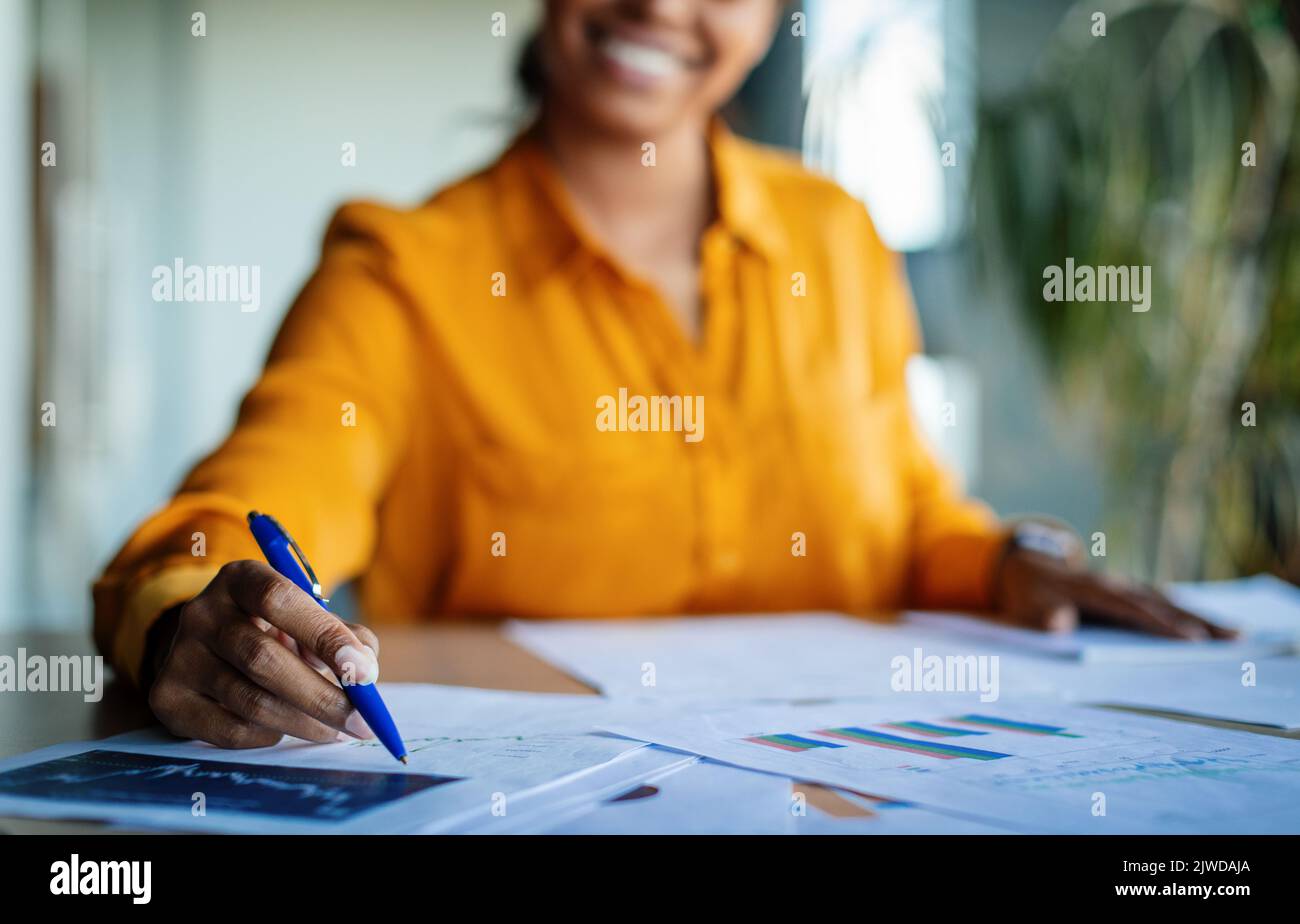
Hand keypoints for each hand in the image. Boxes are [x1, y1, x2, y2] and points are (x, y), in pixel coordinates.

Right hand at [147, 560, 381, 747]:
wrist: (208, 647)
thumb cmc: (274, 628)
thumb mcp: (307, 616)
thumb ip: (344, 637)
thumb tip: (364, 673)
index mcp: (240, 579)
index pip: (279, 600)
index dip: (324, 636)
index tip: (364, 672)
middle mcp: (201, 613)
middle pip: (263, 659)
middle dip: (321, 696)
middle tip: (361, 721)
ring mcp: (179, 656)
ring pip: (250, 701)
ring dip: (303, 722)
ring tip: (336, 730)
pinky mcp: (168, 698)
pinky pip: (229, 730)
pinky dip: (269, 735)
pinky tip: (287, 727)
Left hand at [992, 547, 1236, 639]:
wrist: (1024, 565)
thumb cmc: (1027, 592)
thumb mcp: (1025, 605)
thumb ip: (1040, 615)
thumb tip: (1060, 624)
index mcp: (1092, 589)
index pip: (1133, 609)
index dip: (1161, 624)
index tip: (1191, 640)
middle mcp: (1115, 584)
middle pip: (1162, 603)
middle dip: (1198, 620)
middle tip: (1235, 636)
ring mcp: (1124, 586)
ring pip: (1169, 602)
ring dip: (1201, 617)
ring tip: (1237, 633)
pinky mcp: (1128, 592)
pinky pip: (1163, 602)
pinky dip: (1187, 612)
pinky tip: (1211, 624)